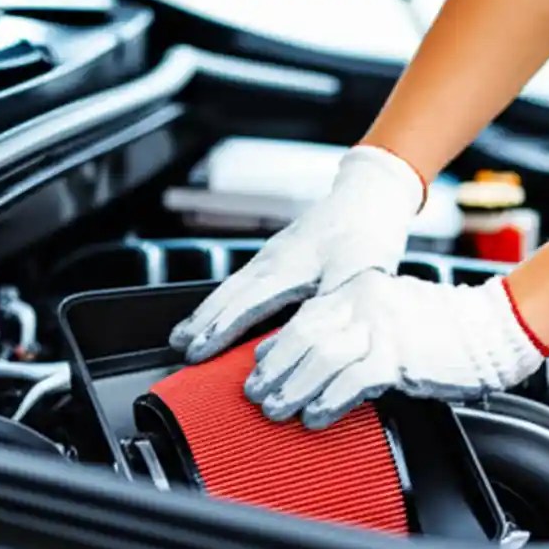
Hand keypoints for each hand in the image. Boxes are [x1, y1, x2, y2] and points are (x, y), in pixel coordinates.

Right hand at [169, 145, 423, 362]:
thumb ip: (333, 308)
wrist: (371, 197)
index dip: (221, 329)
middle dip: (202, 322)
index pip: (247, 301)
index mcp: (292, 264)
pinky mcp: (276, 254)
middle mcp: (274, 258)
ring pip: (231, 285)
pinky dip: (222, 301)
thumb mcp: (361, 277)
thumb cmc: (368, 238)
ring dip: (206, 312)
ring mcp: (272, 254)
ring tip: (182, 336)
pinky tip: (212, 316)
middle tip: (178, 347)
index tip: (199, 351)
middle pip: (229, 293)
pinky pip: (241, 281)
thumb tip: (308, 340)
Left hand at [244, 270, 548, 428]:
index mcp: (361, 288)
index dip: (276, 346)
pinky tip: (314, 417)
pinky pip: (350, 382)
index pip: (304, 316)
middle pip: (302, 337)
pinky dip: (326, 402)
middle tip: (257, 394)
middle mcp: (366, 303)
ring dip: (292, 390)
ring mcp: (382, 329)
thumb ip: (354, 326)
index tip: (258, 368)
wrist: (496, 330)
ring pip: (319, 359)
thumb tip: (313, 353)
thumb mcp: (392, 313)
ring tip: (277, 411)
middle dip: (274, 370)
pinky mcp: (398, 358)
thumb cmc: (448, 329)